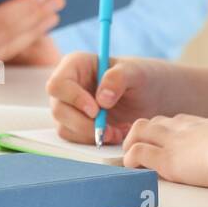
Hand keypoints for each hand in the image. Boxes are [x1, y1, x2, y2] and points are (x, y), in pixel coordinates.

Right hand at [45, 52, 175, 145]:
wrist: (149, 96)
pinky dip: (95, 141)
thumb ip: (118, 79)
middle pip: (58, 109)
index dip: (73, 98)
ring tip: (119, 132)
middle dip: (84, 124)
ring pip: (64, 128)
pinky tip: (116, 134)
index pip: (58, 84)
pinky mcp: (75, 125)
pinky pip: (75, 139)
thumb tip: (101, 99)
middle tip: (110, 130)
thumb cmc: (141, 77)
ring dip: (91, 135)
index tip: (96, 110)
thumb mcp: (136, 73)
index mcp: (75, 65)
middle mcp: (67, 86)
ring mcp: (69, 107)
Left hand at [122, 114, 207, 188]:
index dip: (162, 131)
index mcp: (200, 124)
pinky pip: (138, 153)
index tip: (160, 142)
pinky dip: (130, 160)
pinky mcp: (168, 159)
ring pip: (138, 130)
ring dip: (130, 143)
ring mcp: (173, 142)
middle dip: (140, 133)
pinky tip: (132, 169)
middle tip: (136, 148)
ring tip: (129, 159)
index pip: (173, 121)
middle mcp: (183, 128)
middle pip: (151, 121)